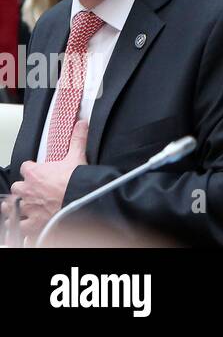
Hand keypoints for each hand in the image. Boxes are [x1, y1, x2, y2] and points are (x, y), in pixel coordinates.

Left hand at [11, 120, 88, 239]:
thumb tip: (81, 123)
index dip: (32, 169)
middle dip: (23, 189)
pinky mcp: (32, 222)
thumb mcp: (77, 155)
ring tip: (25, 207)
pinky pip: (20, 225)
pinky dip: (23, 225)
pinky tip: (26, 224)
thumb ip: (77, 139)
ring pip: (14, 207)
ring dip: (19, 207)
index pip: (25, 167)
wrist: (80, 200)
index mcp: (34, 173)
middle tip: (34, 190)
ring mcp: (28, 207)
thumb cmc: (76, 180)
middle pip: (17, 187)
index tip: (38, 171)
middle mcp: (27, 190)